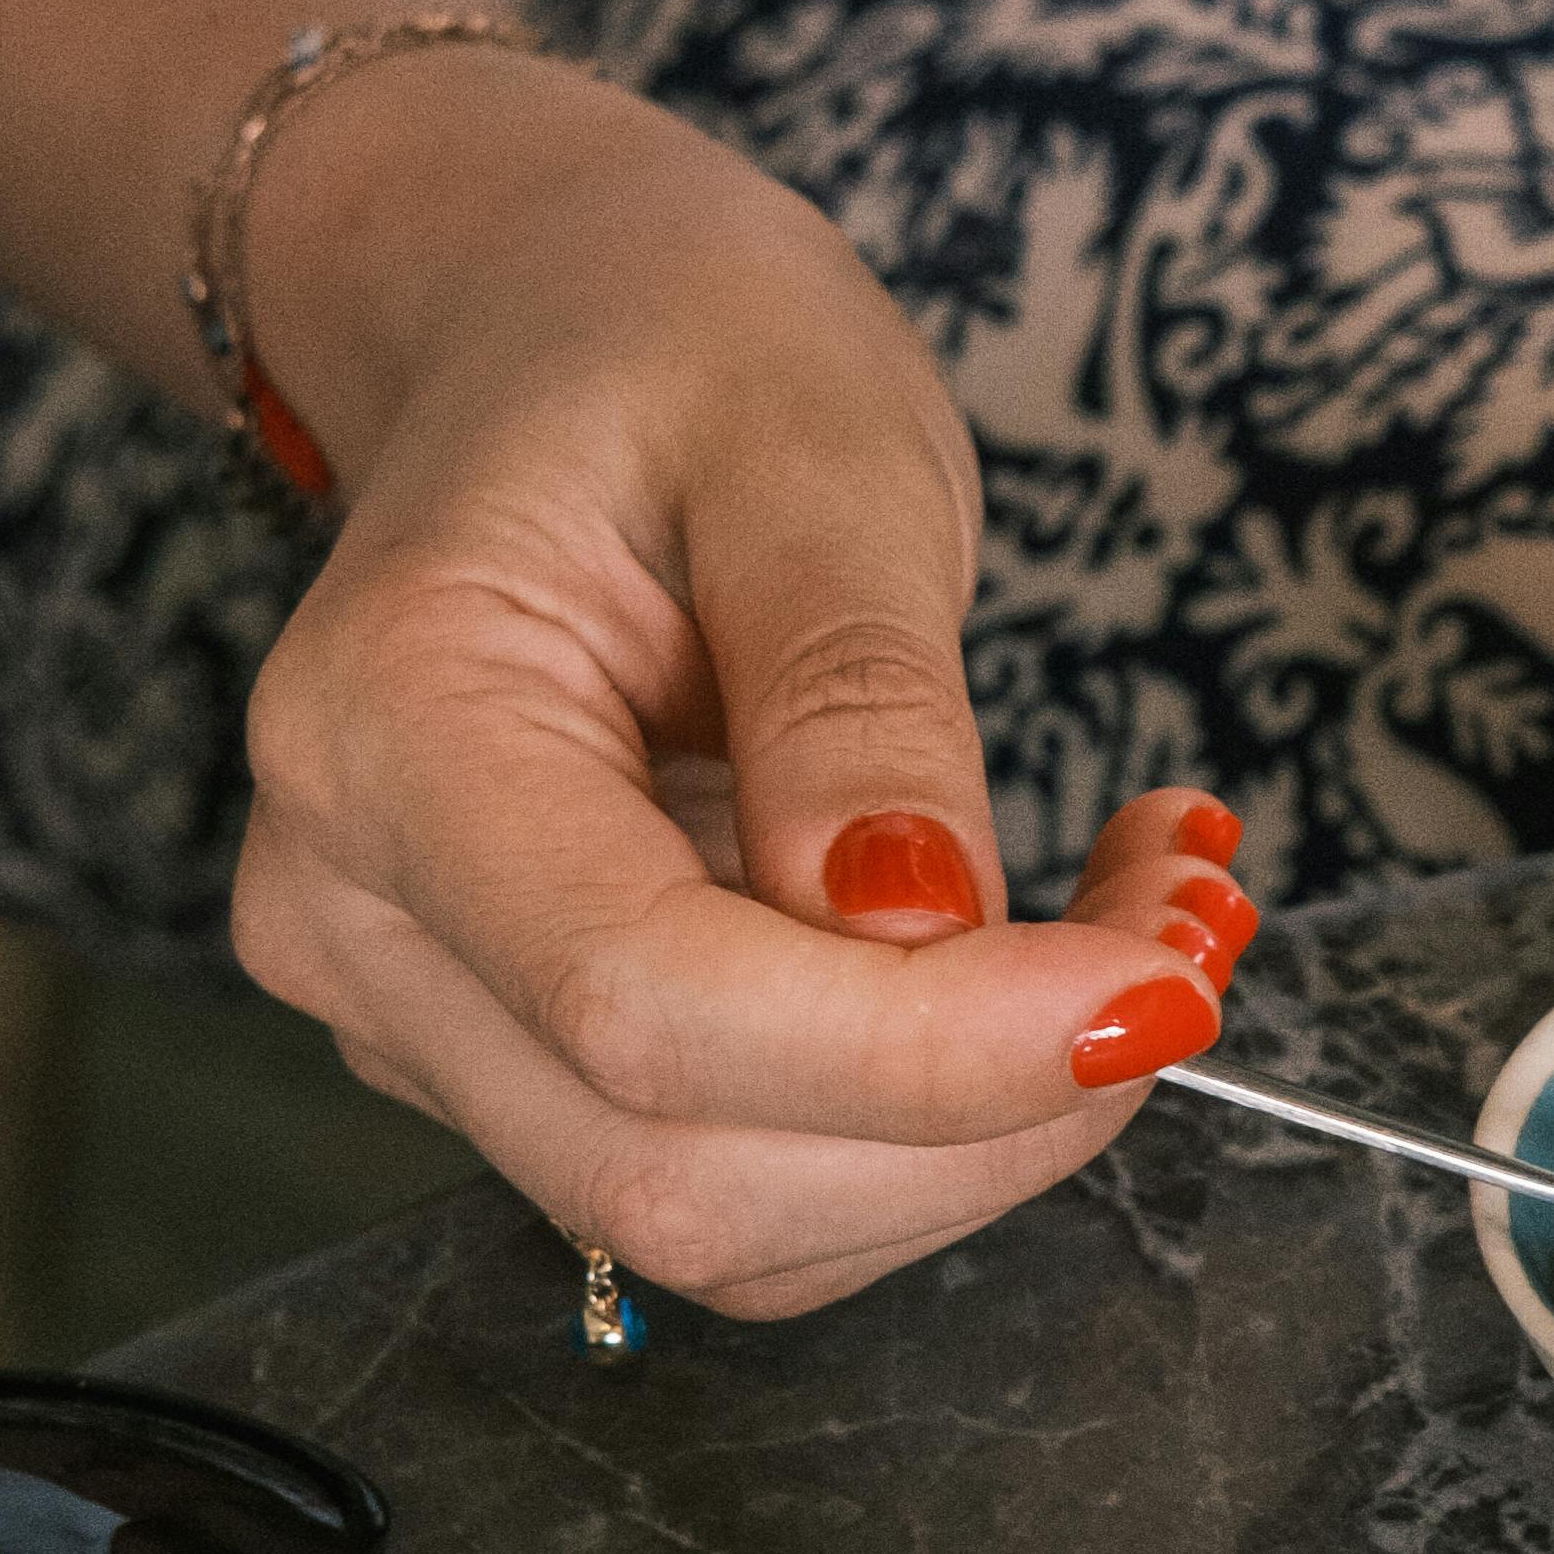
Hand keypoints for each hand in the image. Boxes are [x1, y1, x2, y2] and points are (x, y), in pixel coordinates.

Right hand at [228, 62, 1250, 1316]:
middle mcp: (358, 914)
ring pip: (734, 1221)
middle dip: (992, 1106)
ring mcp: (422, 1009)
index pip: (647, 1002)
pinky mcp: (523, 1059)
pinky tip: (1039, 964)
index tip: (1164, 986)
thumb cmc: (668, 345)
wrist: (548, 332)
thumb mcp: (808, 444)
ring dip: (990, 1131)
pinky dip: (939, 1121)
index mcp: (389, 731)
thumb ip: (857, 693)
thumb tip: (923, 924)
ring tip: (1141, 921)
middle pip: (684, 1164)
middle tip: (1195, 930)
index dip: (928, 1048)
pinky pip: (756, 1177)